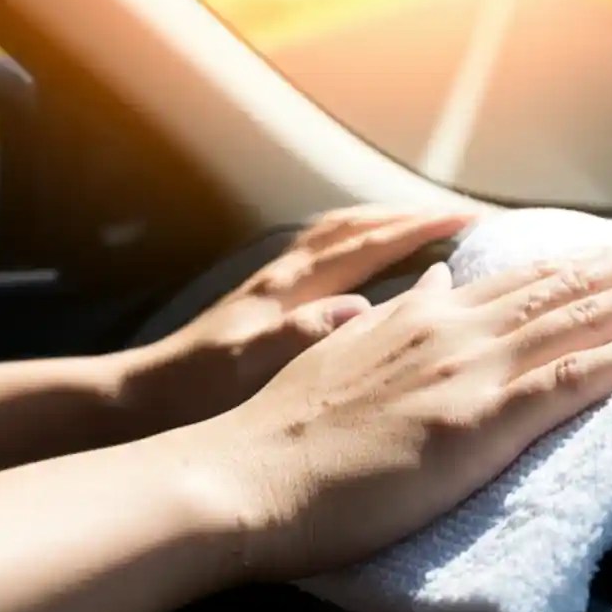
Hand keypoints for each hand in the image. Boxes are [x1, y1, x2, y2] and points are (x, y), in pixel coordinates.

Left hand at [119, 206, 475, 430]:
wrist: (143, 396)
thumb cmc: (198, 392)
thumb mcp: (248, 368)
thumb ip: (301, 336)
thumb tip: (358, 307)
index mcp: (292, 288)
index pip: (368, 244)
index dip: (421, 229)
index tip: (468, 219)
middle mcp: (287, 273)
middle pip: (360, 224)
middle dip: (413, 214)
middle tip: (463, 216)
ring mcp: (277, 281)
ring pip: (343, 231)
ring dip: (388, 220)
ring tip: (429, 223)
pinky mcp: (270, 296)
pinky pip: (328, 250)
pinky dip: (361, 240)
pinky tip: (373, 258)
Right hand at [177, 226, 611, 580]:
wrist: (247, 475)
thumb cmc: (292, 428)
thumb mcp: (349, 351)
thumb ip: (403, 315)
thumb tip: (440, 282)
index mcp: (431, 318)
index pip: (534, 277)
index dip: (600, 258)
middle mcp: (460, 330)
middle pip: (574, 284)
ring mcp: (471, 371)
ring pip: (584, 317)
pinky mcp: (478, 422)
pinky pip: (570, 380)